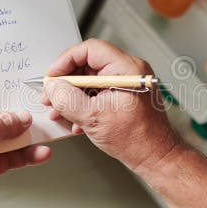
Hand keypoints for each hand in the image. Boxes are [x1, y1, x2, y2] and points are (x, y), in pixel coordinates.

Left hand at [0, 87, 50, 207]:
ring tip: (40, 133)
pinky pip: (8, 158)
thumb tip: (18, 117)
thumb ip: (0, 121)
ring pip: (2, 138)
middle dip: (11, 115)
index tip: (8, 85)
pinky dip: (24, 156)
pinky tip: (37, 153)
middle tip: (30, 109)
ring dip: (23, 137)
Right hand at [41, 39, 182, 175]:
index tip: (53, 77)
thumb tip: (52, 87)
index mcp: (127, 69)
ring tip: (59, 111)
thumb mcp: (93, 118)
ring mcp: (126, 84)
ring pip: (90, 81)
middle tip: (52, 96)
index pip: (90, 50)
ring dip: (72, 96)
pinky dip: (83, 104)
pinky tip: (75, 121)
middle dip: (66, 83)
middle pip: (88, 65)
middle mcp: (128, 72)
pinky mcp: (124, 96)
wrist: (154, 157)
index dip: (66, 61)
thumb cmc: (137, 139)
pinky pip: (97, 92)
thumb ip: (67, 99)